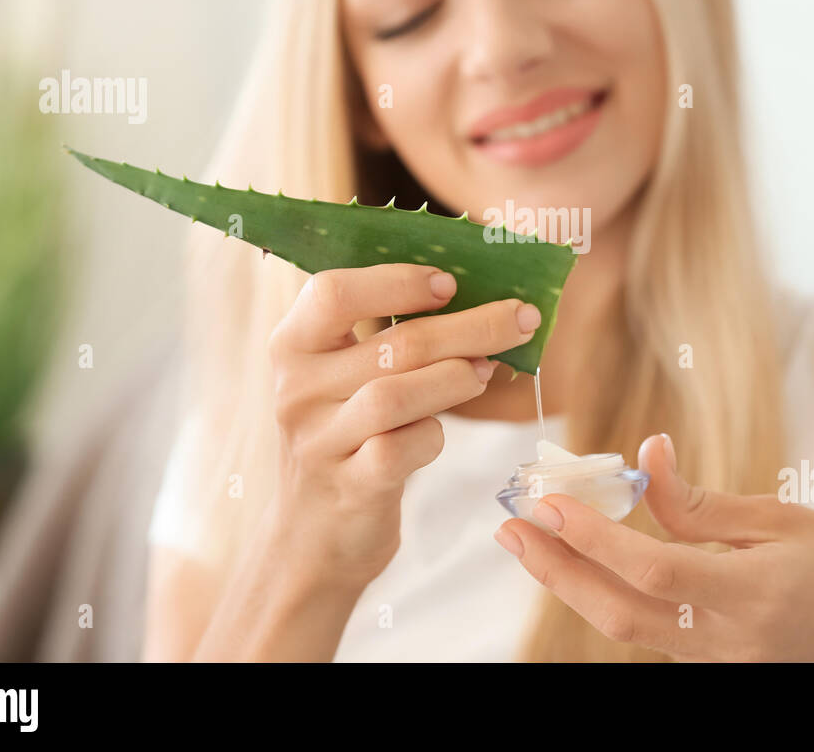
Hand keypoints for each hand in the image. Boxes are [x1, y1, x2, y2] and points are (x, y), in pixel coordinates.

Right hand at [269, 263, 540, 588]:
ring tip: (489, 369)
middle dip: (469, 326)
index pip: (332, 292)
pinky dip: (434, 436)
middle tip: (520, 317)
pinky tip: (440, 431)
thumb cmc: (347, 436)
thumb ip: (387, 339)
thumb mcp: (344, 378)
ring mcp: (320, 442)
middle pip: (391, 345)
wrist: (314, 533)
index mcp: (293, 346)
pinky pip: (402, 449)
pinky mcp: (349, 486)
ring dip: (456, 377)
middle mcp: (297, 390)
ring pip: (395, 395)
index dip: (397, 281)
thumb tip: (478, 296)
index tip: (450, 282)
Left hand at [493, 434, 813, 660]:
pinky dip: (613, 600)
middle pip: (620, 614)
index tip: (546, 503)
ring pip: (628, 631)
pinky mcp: (725, 667)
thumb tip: (642, 458)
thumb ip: (702, 503)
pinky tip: (590, 568)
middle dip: (556, 572)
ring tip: (535, 544)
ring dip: (575, 586)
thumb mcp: (783, 517)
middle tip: (511, 529)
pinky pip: (654, 637)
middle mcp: (732, 642)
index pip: (650, 569)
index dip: (592, 537)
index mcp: (753, 596)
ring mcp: (727, 664)